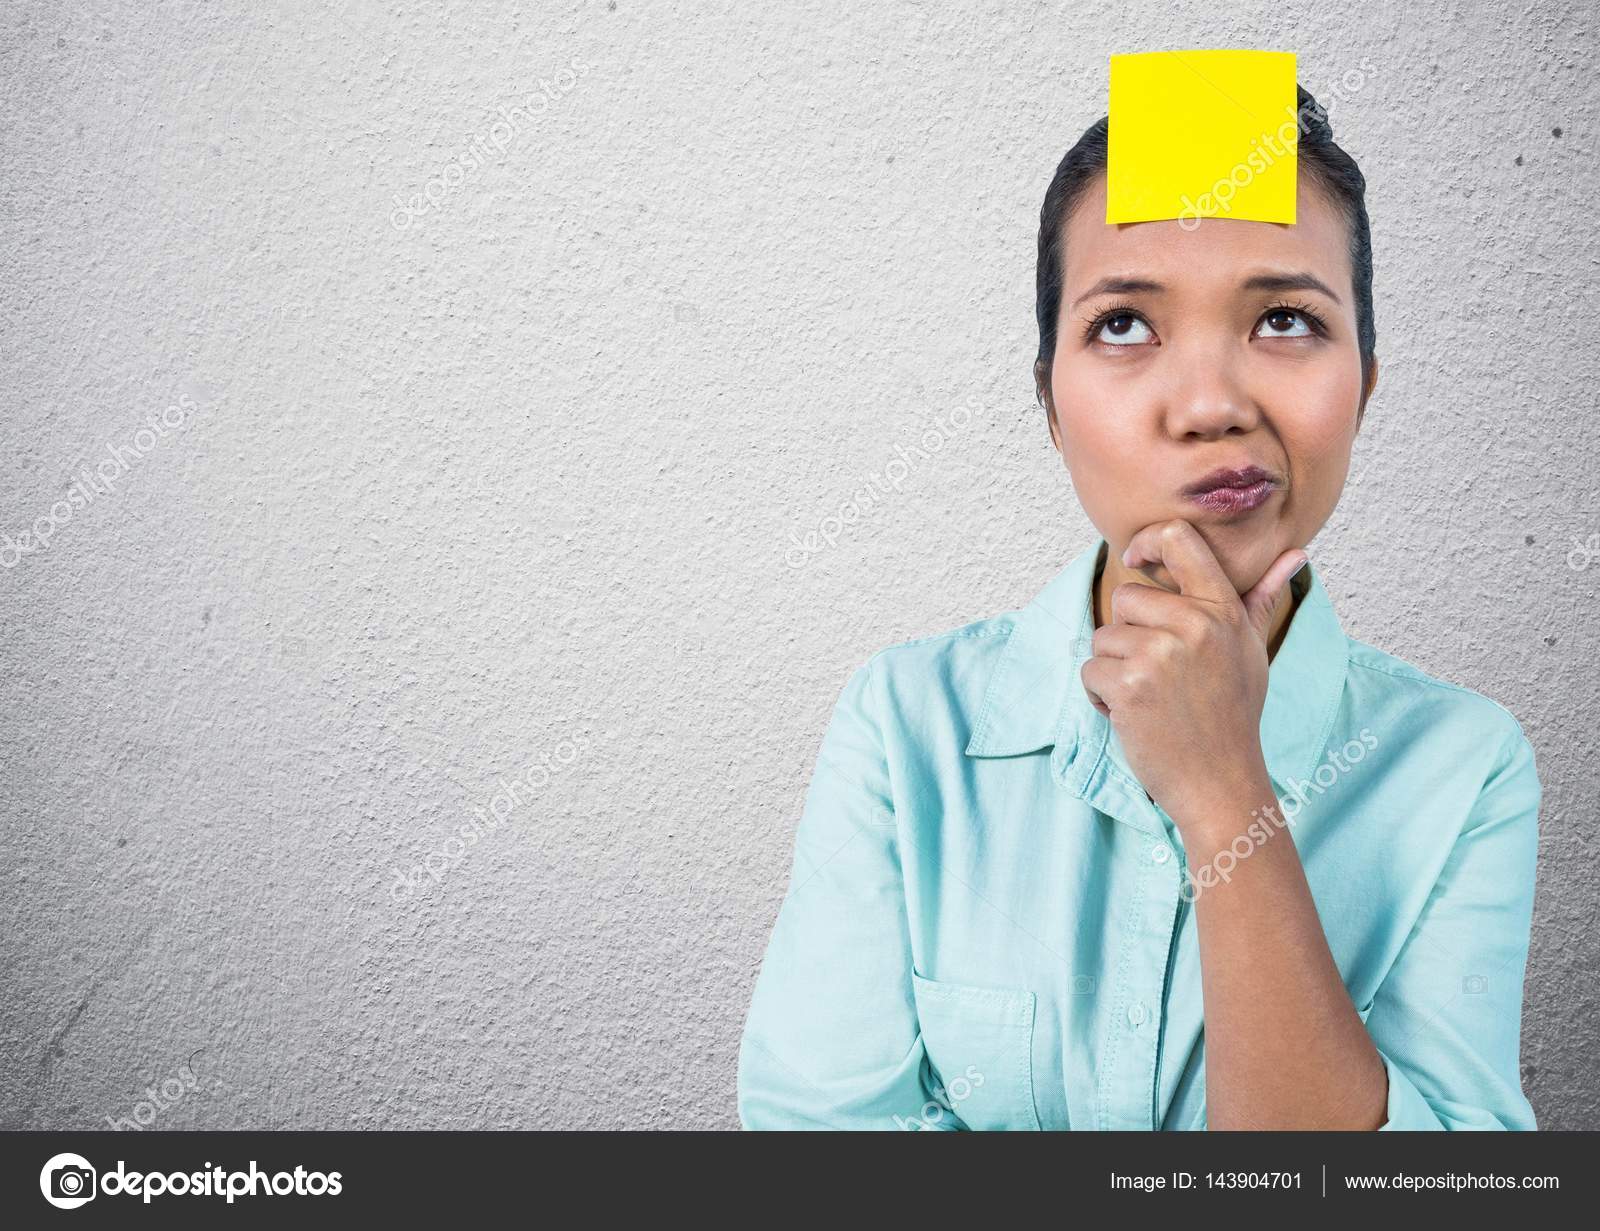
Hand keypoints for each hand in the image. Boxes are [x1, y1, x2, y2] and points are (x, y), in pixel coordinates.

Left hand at [1080, 520, 1305, 825]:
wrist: (1220, 782)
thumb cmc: (1233, 715)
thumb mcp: (1252, 651)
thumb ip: (1262, 599)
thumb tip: (1294, 554)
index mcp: (1223, 609)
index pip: (1178, 538)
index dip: (1147, 541)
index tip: (1137, 560)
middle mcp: (1194, 624)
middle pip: (1126, 595)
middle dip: (1128, 633)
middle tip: (1158, 671)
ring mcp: (1160, 653)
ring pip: (1103, 636)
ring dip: (1114, 668)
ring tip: (1151, 697)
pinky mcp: (1129, 684)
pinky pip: (1090, 670)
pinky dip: (1100, 695)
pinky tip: (1133, 716)